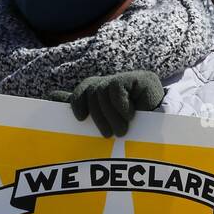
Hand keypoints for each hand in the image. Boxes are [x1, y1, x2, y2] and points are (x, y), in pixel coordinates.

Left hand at [48, 70, 165, 136]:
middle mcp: (114, 84)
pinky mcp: (141, 78)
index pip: (85, 89)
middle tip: (108, 135)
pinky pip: (115, 87)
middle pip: (92, 90)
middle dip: (97, 116)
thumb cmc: (133, 135)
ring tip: (122, 130)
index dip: (77, 101)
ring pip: (102, 90)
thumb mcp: (103, 124)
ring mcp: (129, 79)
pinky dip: (120, 105)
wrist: (163, 135)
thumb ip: (79, 106)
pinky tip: (131, 115)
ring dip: (111, 116)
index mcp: (104, 93)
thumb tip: (50, 95)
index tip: (80, 118)